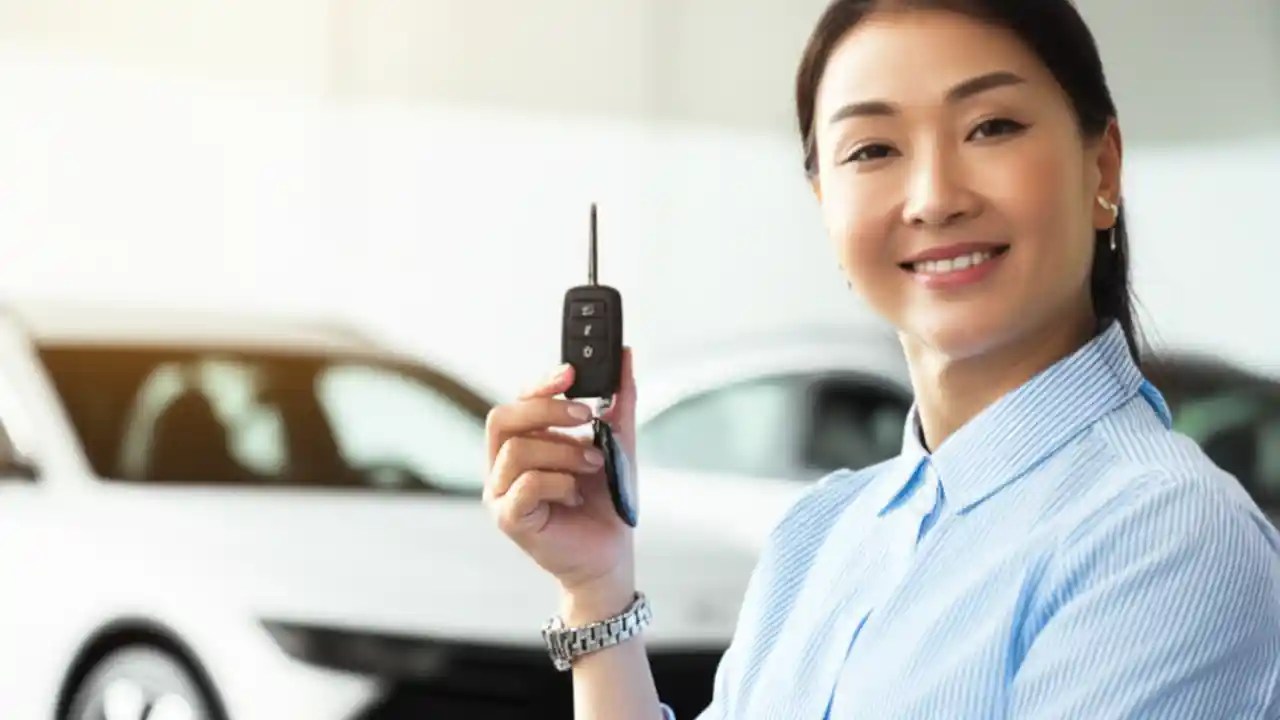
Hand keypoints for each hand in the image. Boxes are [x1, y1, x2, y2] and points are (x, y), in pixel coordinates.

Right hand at [484, 348, 638, 602]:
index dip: (540, 384)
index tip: (571, 373)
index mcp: (523, 443)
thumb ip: (618, 400)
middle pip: (503, 418)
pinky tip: (576, 495)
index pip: (516, 402)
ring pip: (517, 451)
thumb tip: (626, 355)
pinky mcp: (509, 519)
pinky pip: (525, 485)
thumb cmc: (606, 500)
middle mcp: (503, 466)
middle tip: (586, 416)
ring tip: (594, 465)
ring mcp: (500, 493)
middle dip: (547, 411)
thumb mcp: (617, 442)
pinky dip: (559, 483)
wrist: (611, 553)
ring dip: (564, 452)